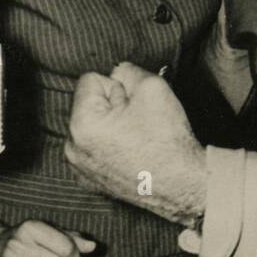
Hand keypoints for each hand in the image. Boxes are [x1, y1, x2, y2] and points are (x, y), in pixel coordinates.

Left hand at [64, 62, 206, 225]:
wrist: (183, 186)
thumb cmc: (168, 140)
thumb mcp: (152, 86)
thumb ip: (128, 70)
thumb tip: (116, 72)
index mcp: (82, 123)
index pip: (90, 79)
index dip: (117, 86)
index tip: (134, 106)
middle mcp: (73, 147)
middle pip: (89, 103)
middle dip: (112, 106)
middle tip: (138, 124)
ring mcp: (79, 167)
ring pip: (92, 125)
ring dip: (110, 125)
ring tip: (136, 140)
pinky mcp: (89, 180)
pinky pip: (94, 147)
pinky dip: (109, 146)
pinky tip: (130, 154)